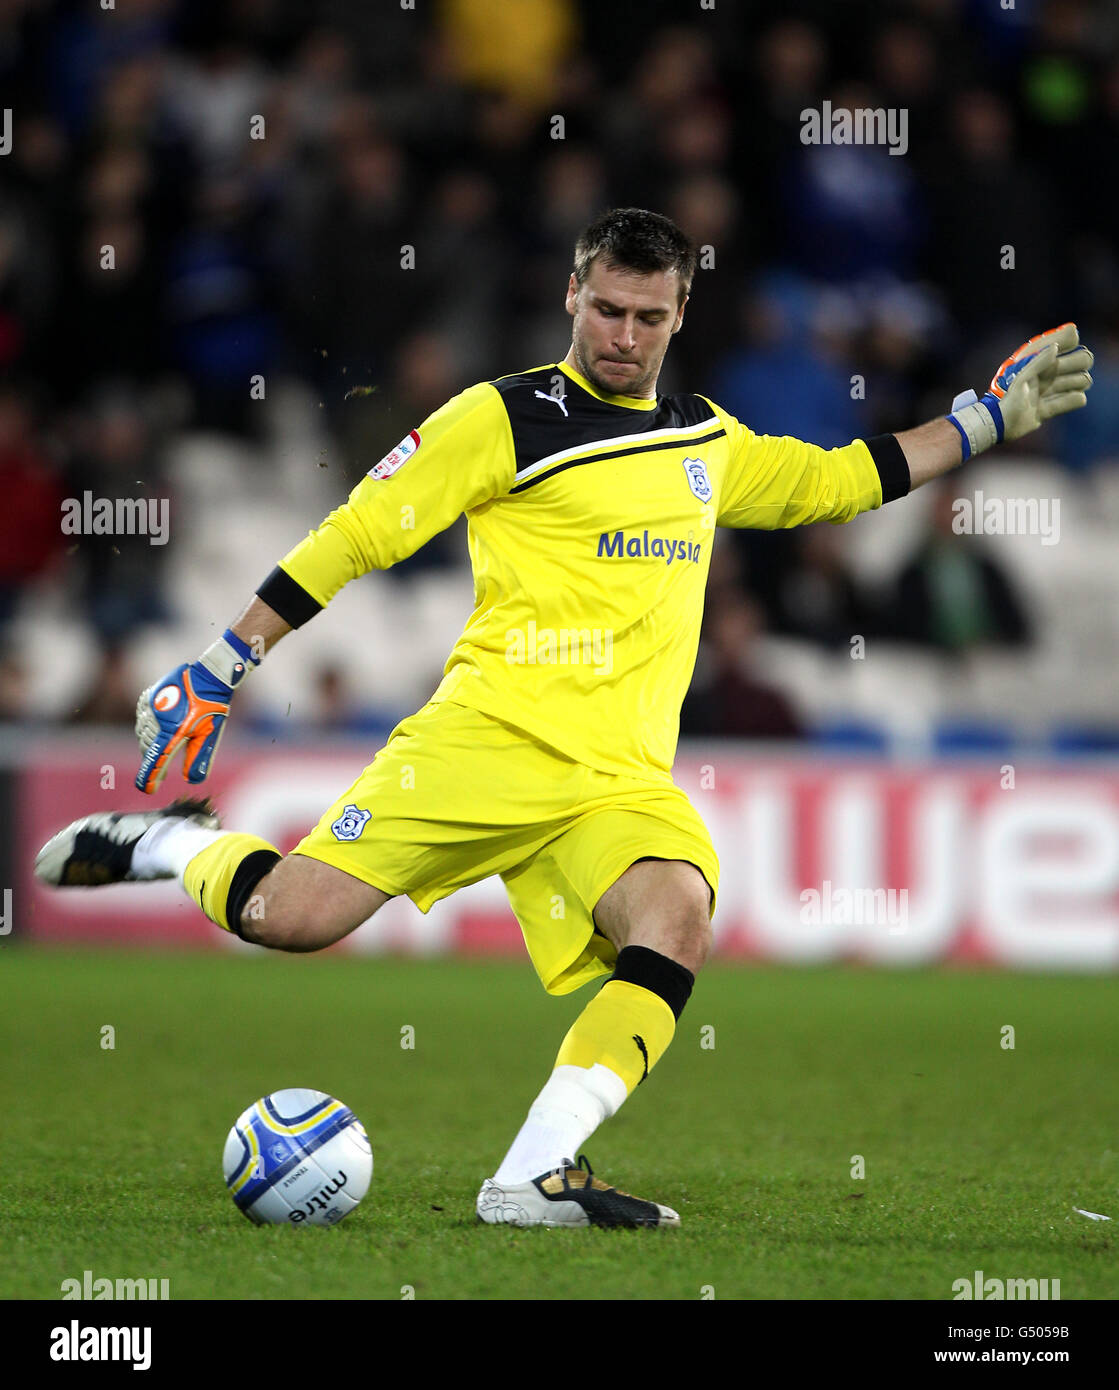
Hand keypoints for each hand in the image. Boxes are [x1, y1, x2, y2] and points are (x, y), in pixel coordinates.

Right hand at [135, 661, 233, 793]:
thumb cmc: (212, 707)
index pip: (155, 760)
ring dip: (149, 744)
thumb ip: (198, 758)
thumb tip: (191, 779)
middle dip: (152, 761)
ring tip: (162, 749)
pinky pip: (142, 717)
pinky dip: (147, 727)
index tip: (147, 789)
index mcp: (173, 731)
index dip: (149, 777)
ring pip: (142, 733)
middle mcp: (157, 719)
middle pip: (146, 748)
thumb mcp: (209, 735)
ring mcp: (151, 706)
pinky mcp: (148, 696)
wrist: (209, 677)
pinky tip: (157, 729)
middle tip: (161, 773)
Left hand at [947, 322, 1093, 459]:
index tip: (1073, 339)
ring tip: (1065, 387)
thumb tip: (1055, 347)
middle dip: (1075, 363)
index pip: (1057, 344)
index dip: (1067, 339)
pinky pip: (1068, 402)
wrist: (999, 425)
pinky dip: (1073, 400)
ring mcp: (1044, 393)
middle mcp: (1042, 376)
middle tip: (1065, 372)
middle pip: (1074, 362)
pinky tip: (1074, 398)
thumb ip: (1039, 362)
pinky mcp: (1044, 410)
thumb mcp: (1022, 377)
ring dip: (1076, 382)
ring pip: (1075, 381)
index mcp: (1033, 364)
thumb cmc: (1007, 397)